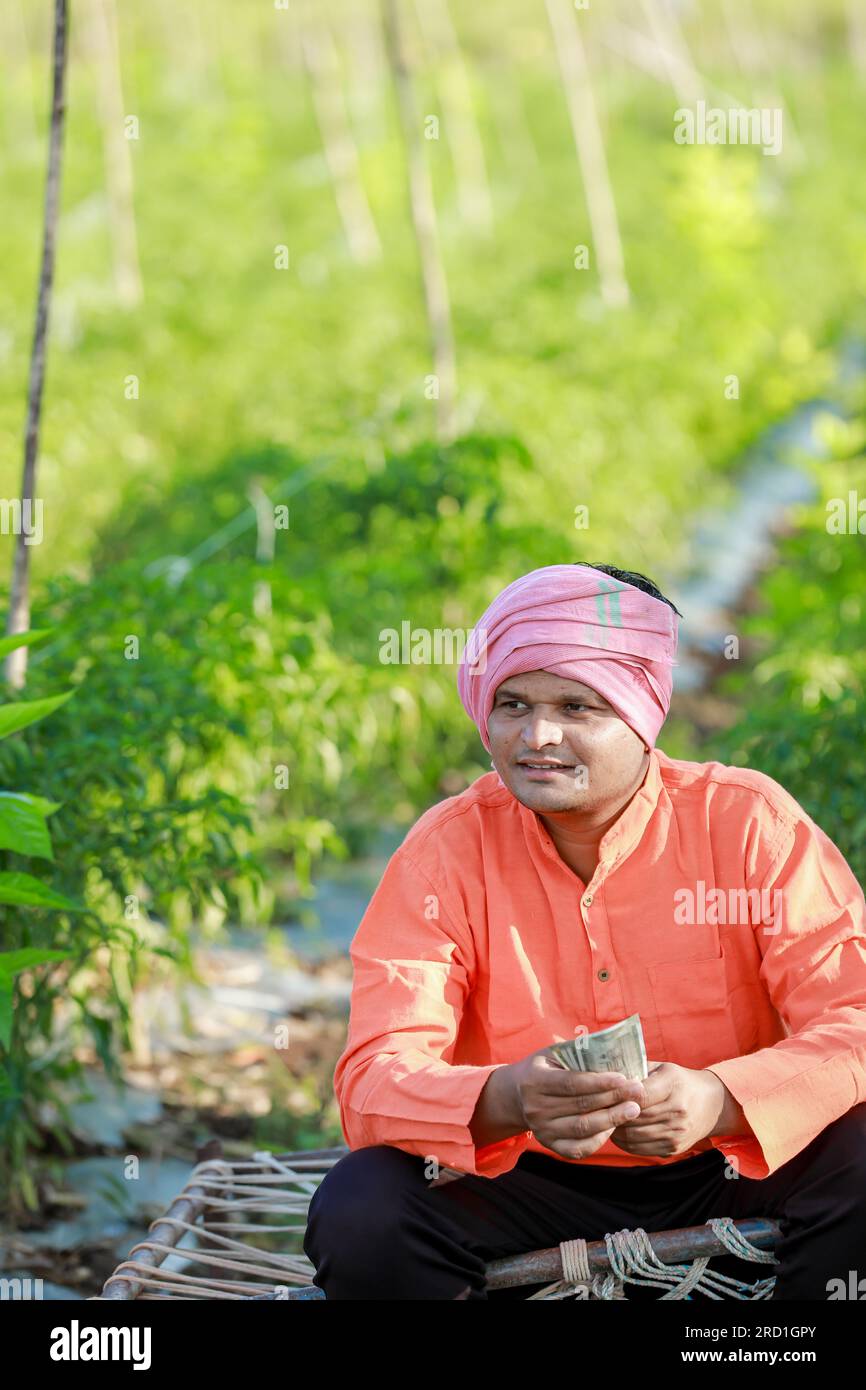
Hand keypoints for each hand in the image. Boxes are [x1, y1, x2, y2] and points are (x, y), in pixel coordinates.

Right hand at [509, 1047, 646, 1159]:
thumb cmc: (546, 1068)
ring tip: (634, 1109)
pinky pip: (579, 1148)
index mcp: (534, 1080)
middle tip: (638, 1092)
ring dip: (612, 1119)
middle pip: (581, 1106)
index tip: (624, 1078)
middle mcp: (535, 1108)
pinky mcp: (550, 1145)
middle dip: (613, 1098)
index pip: (572, 1083)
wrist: (518, 1095)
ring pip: (582, 1128)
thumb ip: (579, 1052)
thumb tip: (614, 1048)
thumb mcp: (554, 1054)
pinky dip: (599, 1140)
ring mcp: (541, 1130)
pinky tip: (615, 1127)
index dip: (599, 1082)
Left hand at [609, 1061, 724, 1155]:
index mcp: (673, 1085)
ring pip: (635, 1136)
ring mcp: (676, 1133)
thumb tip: (607, 1073)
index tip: (603, 1095)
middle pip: (635, 1117)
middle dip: (613, 1114)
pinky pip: (641, 1149)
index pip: (640, 1095)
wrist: (711, 1105)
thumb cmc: (680, 1082)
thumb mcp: (663, 1068)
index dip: (619, 1096)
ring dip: (615, 1131)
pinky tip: (617, 1133)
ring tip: (602, 1122)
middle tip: (595, 1110)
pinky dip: (625, 1142)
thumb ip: (637, 1070)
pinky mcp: (673, 1149)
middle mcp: (677, 1112)